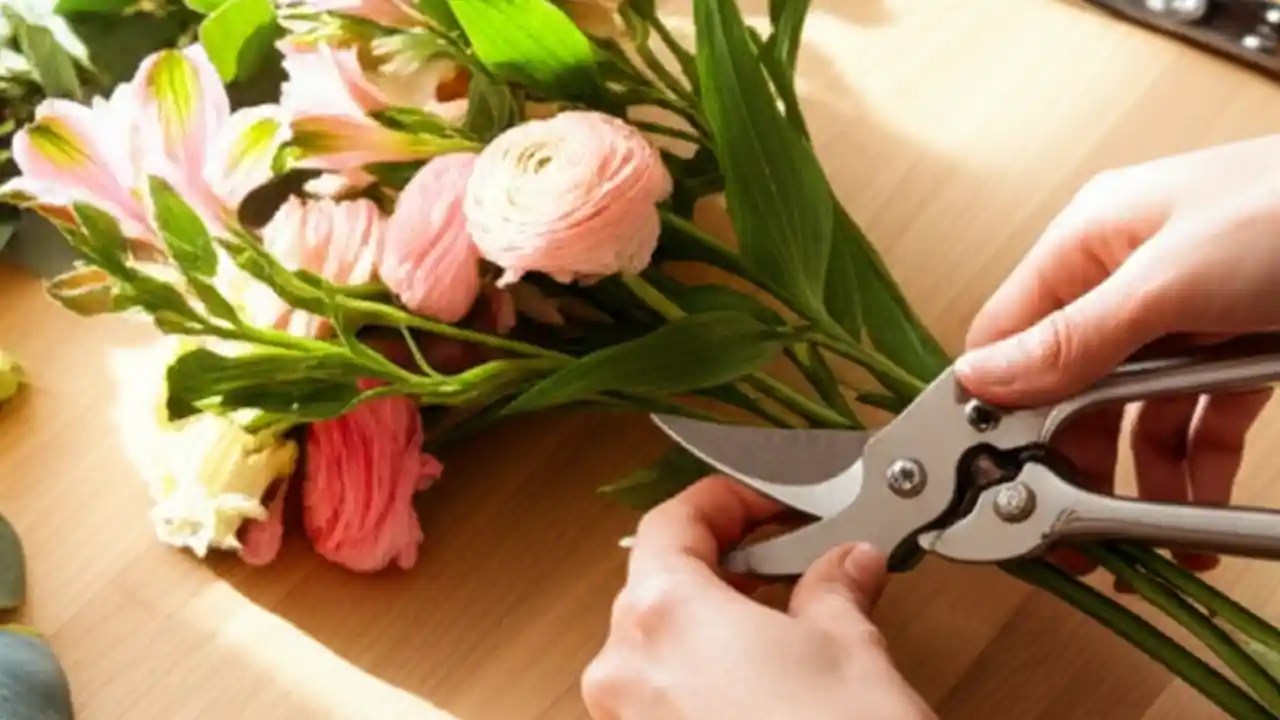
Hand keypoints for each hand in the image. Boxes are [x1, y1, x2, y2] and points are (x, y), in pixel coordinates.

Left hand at [582, 476, 934, 719]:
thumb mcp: (850, 651)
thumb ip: (837, 590)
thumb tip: (847, 566)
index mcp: (662, 616)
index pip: (671, 523)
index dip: (723, 502)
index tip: (764, 503)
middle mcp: (628, 670)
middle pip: (660, 581)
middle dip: (728, 562)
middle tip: (788, 554)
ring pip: (664, 643)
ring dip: (721, 619)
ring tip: (791, 617)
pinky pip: (671, 693)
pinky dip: (713, 672)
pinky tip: (771, 677)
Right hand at [957, 134, 1279, 573]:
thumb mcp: (1169, 281)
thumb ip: (1072, 340)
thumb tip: (981, 378)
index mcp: (1090, 241)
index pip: (1007, 335)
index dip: (992, 408)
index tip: (990, 474)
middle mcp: (1126, 278)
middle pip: (1067, 389)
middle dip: (1070, 462)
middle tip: (1066, 530)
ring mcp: (1183, 315)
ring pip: (1133, 416)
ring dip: (1138, 479)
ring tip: (1144, 541)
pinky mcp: (1236, 347)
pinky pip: (1196, 420)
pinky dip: (1197, 469)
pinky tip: (1200, 511)